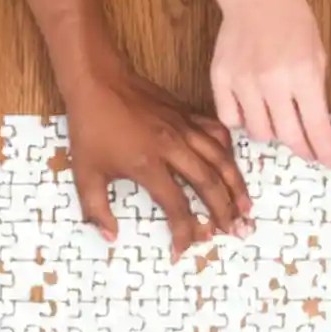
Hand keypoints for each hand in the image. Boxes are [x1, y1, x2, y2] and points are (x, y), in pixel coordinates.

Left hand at [65, 69, 250, 261]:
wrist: (97, 80)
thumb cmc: (90, 128)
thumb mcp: (84, 173)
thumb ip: (96, 209)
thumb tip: (111, 238)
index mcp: (147, 164)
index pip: (176, 206)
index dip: (183, 232)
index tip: (182, 250)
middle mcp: (172, 147)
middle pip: (208, 184)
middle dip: (223, 212)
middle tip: (234, 232)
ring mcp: (183, 128)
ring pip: (220, 159)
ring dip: (236, 186)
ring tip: (246, 207)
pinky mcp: (187, 114)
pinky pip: (217, 133)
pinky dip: (228, 151)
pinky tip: (231, 167)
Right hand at [211, 0, 330, 167]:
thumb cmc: (293, 23)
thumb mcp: (318, 55)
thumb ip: (316, 93)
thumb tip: (315, 130)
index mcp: (303, 73)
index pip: (315, 126)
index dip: (324, 151)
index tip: (330, 163)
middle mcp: (272, 81)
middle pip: (287, 135)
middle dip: (301, 148)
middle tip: (306, 149)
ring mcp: (242, 81)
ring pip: (258, 131)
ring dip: (271, 131)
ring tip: (276, 118)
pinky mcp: (220, 78)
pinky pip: (229, 118)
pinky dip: (241, 120)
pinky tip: (250, 109)